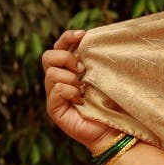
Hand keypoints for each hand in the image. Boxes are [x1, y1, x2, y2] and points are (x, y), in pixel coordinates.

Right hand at [43, 30, 117, 151]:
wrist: (115, 129)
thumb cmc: (114, 103)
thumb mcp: (106, 76)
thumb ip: (97, 61)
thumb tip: (94, 40)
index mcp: (70, 69)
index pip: (60, 46)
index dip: (67, 37)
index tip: (83, 35)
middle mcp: (59, 80)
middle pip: (48, 57)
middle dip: (66, 58)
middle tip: (83, 69)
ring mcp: (55, 95)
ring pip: (52, 73)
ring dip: (71, 78)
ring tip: (84, 89)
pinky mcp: (54, 108)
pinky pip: (56, 89)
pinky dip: (69, 91)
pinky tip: (81, 99)